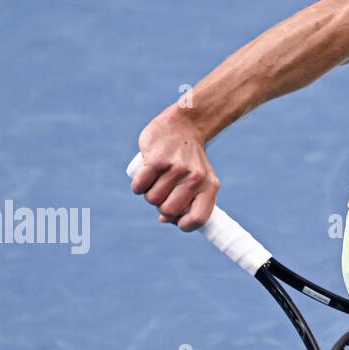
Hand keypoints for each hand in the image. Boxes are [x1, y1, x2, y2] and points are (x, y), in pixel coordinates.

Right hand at [132, 108, 219, 231]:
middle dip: (161, 205)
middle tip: (164, 189)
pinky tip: (147, 173)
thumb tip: (164, 220)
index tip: (176, 219)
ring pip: (152, 199)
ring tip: (158, 177)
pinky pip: (139, 186)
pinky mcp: (157, 160)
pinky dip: (138, 184)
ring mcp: (177, 169)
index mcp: (209, 186)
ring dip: (149, 192)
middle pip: (168, 211)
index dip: (183, 225)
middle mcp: (196, 179)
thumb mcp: (199, 180)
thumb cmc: (189, 159)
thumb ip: (186, 203)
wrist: (185, 125)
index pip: (198, 219)